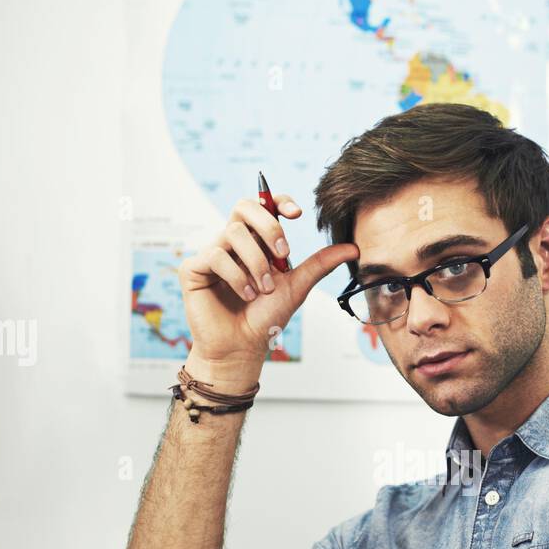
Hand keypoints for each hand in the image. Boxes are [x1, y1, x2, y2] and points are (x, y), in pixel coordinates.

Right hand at [179, 193, 358, 387]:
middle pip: (244, 206)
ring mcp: (212, 253)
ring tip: (263, 290)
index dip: (277, 200)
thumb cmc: (267, 318)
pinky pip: (216, 255)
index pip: (262, 205)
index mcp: (255, 242)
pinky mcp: (194, 269)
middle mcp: (232, 243)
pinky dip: (237, 276)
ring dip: (256, 262)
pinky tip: (246, 295)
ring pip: (233, 233)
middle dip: (268, 226)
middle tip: (284, 254)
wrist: (243, 348)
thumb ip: (320, 264)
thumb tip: (354, 247)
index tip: (297, 214)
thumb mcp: (298, 286)